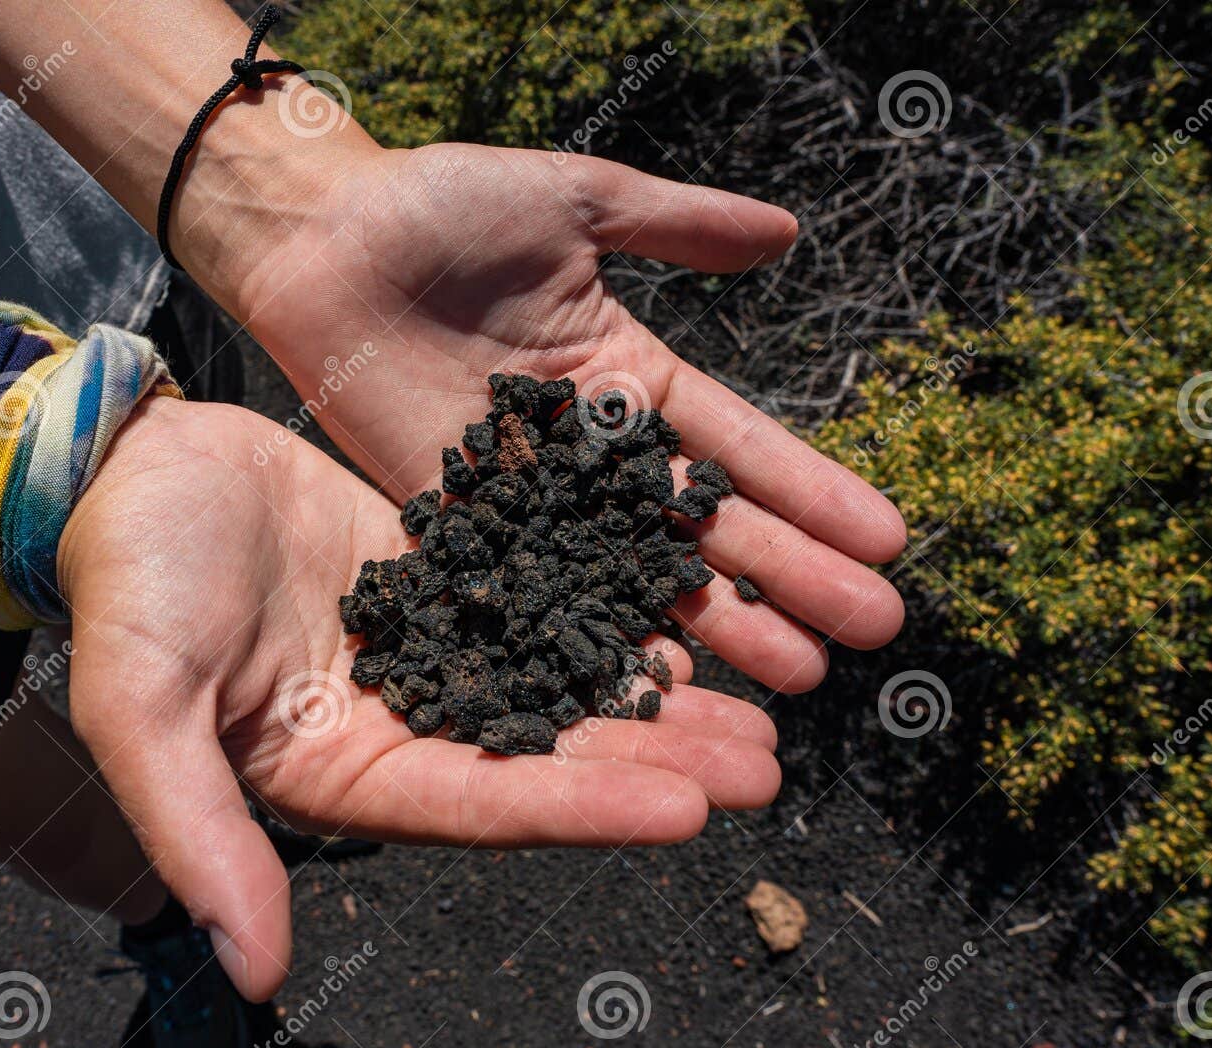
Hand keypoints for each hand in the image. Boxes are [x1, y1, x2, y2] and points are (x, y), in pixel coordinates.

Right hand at [58, 397, 781, 998]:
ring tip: (762, 708)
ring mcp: (433, 648)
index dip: (583, 809)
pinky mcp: (446, 576)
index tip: (686, 808)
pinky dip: (615, 608)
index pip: (481, 803)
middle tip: (762, 766)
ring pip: (562, 681)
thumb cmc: (124, 585)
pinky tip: (690, 612)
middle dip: (654, 761)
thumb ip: (200, 837)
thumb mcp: (141, 711)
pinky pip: (545, 595)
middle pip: (547, 754)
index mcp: (345, 772)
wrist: (131, 468)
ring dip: (657, 699)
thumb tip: (255, 974)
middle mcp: (404, 722)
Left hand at [217, 139, 906, 691]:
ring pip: (636, 572)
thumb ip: (680, 228)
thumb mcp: (577, 201)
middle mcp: (592, 453)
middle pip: (706, 525)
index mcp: (630, 376)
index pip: (741, 445)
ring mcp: (530, 498)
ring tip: (794, 678)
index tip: (889, 542)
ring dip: (717, 625)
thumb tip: (790, 233)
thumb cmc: (442, 204)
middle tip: (869, 635)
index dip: (813, 493)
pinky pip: (541, 590)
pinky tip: (663, 681)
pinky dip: (598, 634)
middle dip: (791, 578)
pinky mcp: (462, 525)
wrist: (323, 238)